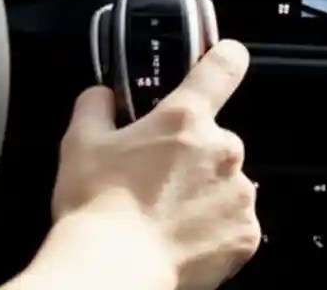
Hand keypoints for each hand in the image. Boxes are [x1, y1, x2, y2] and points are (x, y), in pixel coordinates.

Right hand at [50, 39, 260, 289]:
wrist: (113, 272)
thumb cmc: (96, 210)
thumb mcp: (80, 145)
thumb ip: (95, 107)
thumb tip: (100, 96)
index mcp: (185, 119)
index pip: (223, 67)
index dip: (225, 58)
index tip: (225, 59)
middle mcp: (222, 150)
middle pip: (215, 141)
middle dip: (192, 158)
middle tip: (157, 183)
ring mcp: (238, 193)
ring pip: (226, 184)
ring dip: (203, 195)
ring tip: (164, 217)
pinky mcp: (246, 233)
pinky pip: (234, 224)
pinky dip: (213, 231)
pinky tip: (181, 239)